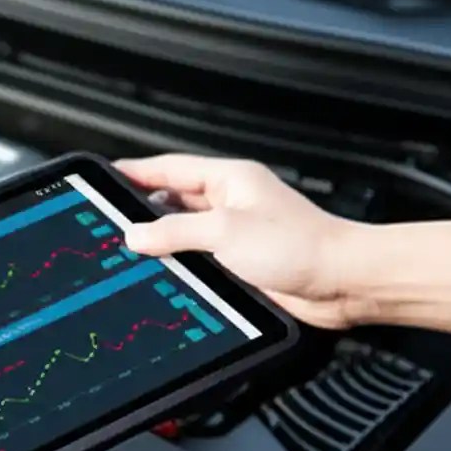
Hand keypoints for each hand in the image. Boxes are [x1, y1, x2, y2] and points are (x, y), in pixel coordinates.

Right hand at [115, 154, 363, 328]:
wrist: (343, 282)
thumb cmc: (302, 247)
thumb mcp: (225, 232)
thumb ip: (175, 231)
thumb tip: (136, 233)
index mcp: (230, 179)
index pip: (170, 168)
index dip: (136, 172)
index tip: (106, 177)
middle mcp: (232, 201)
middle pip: (173, 199)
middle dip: (142, 209)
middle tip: (109, 219)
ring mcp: (235, 231)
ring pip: (184, 231)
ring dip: (162, 240)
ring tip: (131, 250)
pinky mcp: (240, 260)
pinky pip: (198, 256)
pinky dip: (179, 262)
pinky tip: (164, 273)